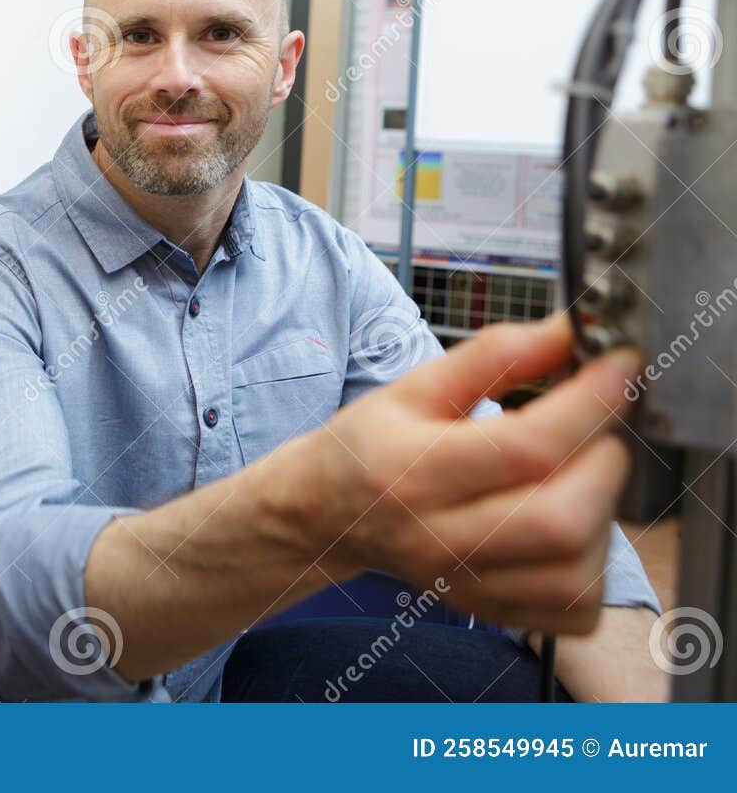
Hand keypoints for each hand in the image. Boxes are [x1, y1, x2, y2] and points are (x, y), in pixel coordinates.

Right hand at [276, 313, 638, 635]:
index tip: (620, 365)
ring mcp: (467, 585)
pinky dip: (596, 567)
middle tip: (595, 429)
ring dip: (603, 513)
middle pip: (561, 519)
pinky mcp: (492, 612)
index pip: (527, 446)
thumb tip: (569, 334)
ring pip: (577, 571)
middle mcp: (439, 538)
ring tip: (578, 475)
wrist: (326, 516)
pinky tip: (573, 527)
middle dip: (602, 461)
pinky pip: (576, 610)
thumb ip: (492, 355)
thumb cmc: (370, 446)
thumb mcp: (415, 386)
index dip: (591, 402)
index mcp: (413, 470)